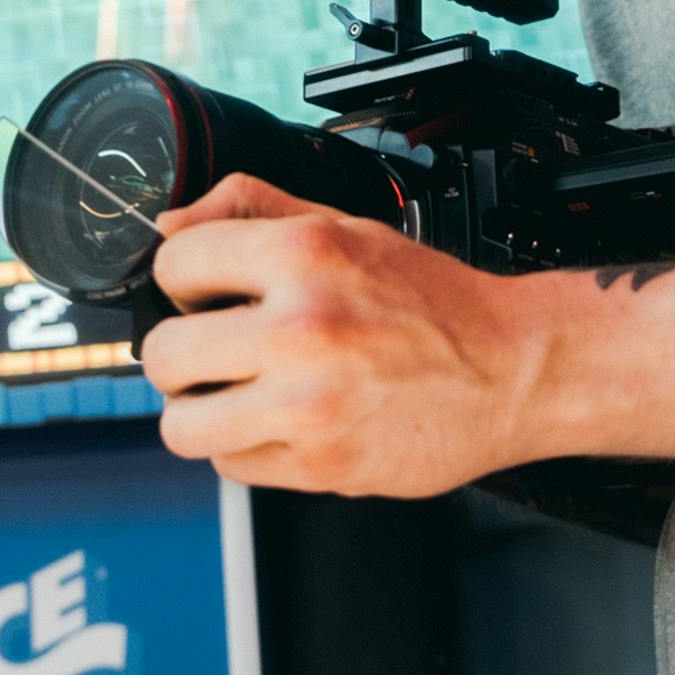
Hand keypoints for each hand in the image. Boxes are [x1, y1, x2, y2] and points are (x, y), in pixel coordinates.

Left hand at [141, 174, 550, 495]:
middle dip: (183, 354)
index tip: (206, 294)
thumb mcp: (346, 228)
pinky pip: (233, 464)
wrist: (511, 369)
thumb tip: (168, 227)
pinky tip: (287, 422)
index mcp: (304, 252)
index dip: (184, 281)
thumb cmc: (431, 301)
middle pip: (163, 355)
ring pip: (183, 425)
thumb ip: (251, 210)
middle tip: (218, 353)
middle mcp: (301, 327)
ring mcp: (309, 404)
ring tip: (242, 395)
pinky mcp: (322, 464)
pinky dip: (250, 447)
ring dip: (203, 412)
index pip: (173, 265)